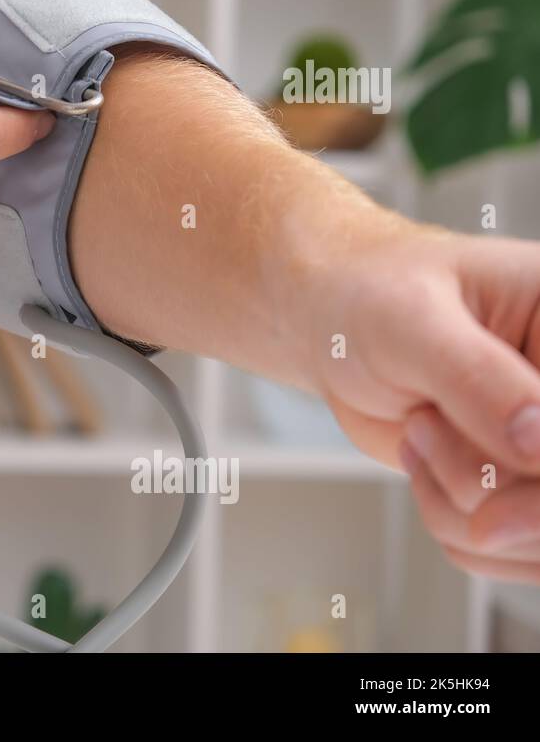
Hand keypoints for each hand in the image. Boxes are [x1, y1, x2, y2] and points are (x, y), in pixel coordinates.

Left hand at [299, 225, 539, 580]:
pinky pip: (515, 556)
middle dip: (491, 492)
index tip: (491, 505)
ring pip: (538, 539)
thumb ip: (478, 380)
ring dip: (462, 506)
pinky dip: (457, 527)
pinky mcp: (527, 489)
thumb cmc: (373, 301)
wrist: (338, 330)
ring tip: (419, 429)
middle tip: (420, 432)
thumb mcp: (414, 322)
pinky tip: (425, 463)